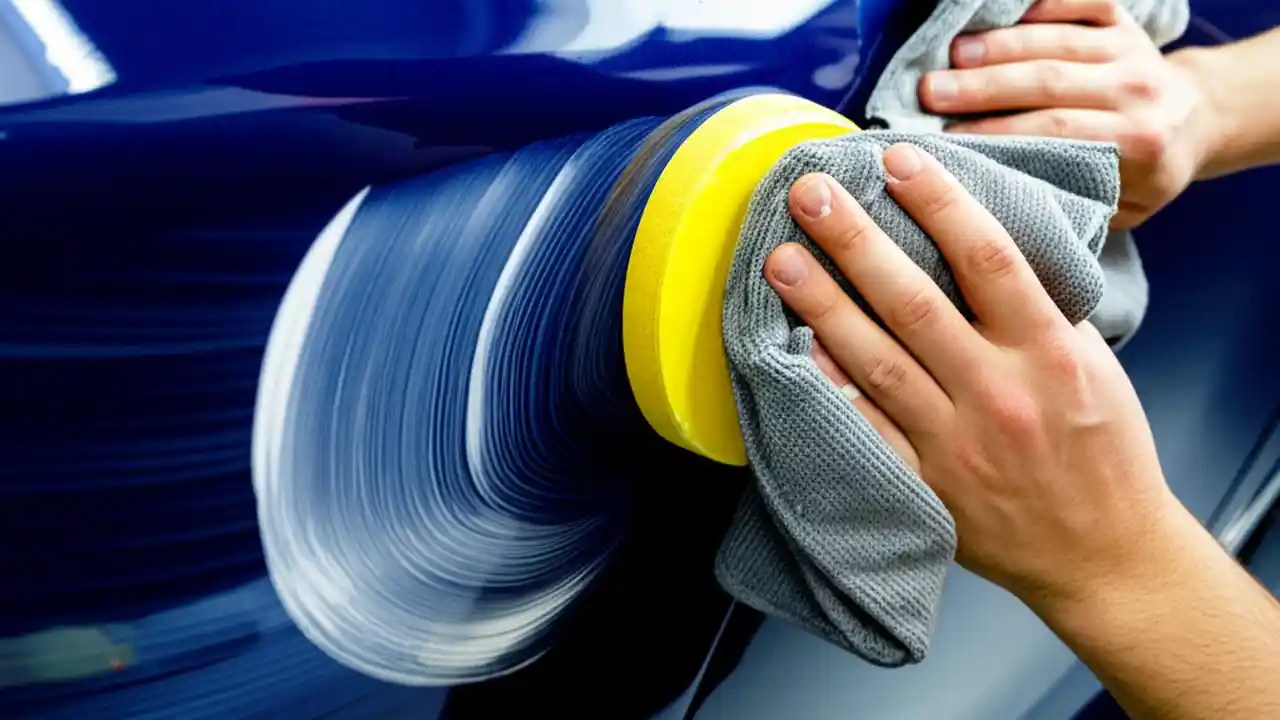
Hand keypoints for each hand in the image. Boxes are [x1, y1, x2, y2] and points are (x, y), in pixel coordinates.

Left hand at [776, 143, 1176, 604]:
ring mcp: (956, 442)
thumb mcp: (1092, 365)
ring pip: (878, 361)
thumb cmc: (1101, 450)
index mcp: (1048, 353)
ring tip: (780, 259)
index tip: (897, 158)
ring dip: (824, 306)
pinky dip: (829, 387)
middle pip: (914, 302)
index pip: (988, 259)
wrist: (1102, 554)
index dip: (939, 202)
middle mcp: (999, 392)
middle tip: (810, 193)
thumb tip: (977, 239)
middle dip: (856, 241)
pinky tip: (791, 347)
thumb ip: (1039, 307)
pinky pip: (865, 428)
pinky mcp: (925, 484)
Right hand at [918, 0, 1220, 228]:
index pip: (1057, 133)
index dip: (1000, 131)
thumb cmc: (1145, 174)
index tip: (948, 138)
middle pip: (1049, 82)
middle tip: (930, 93)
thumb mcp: (1121, 208)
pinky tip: (994, 15)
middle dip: (983, 86)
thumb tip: (1001, 202)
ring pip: (1056, 41)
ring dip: (997, 46)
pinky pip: (1080, 2)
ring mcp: (1131, 49)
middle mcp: (1138, 90)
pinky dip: (1038, 5)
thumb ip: (1071, 201)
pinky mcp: (1122, 19)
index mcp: (1139, 143)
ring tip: (949, 56)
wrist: (1196, 120)